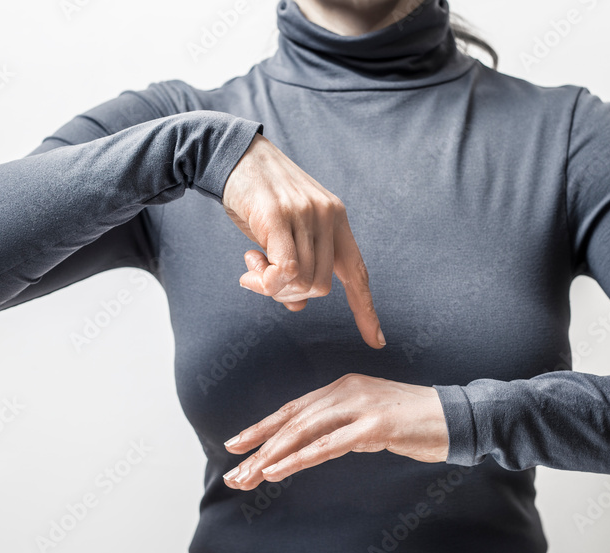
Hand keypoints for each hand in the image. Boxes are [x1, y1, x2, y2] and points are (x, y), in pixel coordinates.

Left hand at [221, 373, 448, 489]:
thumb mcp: (370, 417)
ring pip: (303, 431)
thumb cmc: (414, 421)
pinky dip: (297, 459)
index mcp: (342, 387)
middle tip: (234, 474)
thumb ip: (343, 424)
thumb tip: (313, 443)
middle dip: (258, 447)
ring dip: (271, 456)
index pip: (293, 408)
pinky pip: (327, 445)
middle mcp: (346, 390)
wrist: (456, 416)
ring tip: (248, 477)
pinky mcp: (375, 425)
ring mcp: (360, 406)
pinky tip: (276, 471)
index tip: (236, 444)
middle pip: (291, 420)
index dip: (262, 427)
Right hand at [222, 133, 385, 348]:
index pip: (358, 273)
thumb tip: (297, 306)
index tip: (378, 341)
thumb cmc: (255, 198)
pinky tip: (249, 265)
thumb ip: (295, 265)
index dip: (366, 309)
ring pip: (301, 281)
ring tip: (251, 263)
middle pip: (320, 287)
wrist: (231, 154)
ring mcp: (306, 214)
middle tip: (259, 277)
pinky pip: (285, 270)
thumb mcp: (281, 234)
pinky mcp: (280, 216)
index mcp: (336, 220)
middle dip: (289, 294)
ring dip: (270, 285)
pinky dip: (266, 281)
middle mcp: (328, 216)